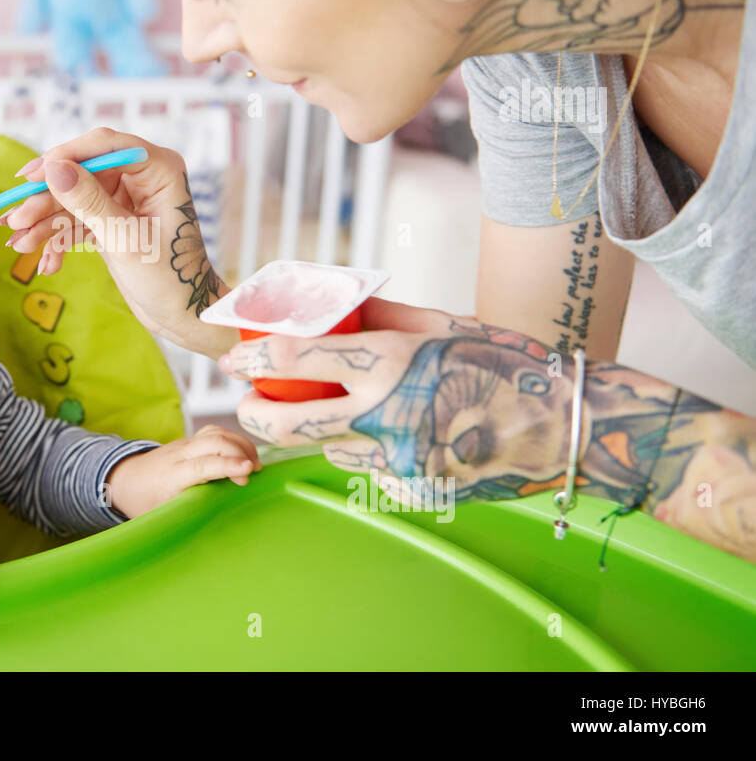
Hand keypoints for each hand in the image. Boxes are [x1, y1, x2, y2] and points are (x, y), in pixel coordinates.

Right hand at [0, 127, 237, 358]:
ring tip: (21, 246)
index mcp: (158, 169)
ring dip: (46, 222)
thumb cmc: (169, 278)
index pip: (103, 146)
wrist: (182, 315)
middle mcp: (141, 177)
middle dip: (46, 199)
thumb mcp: (125, 240)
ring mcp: (124, 198)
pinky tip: (47, 262)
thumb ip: (89, 202)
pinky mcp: (110, 219)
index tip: (30, 177)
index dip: (64, 157)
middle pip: (81, 173)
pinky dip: (60, 239)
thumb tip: (54, 169)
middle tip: (14, 221)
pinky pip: (76, 219)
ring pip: (73, 198)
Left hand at [104, 424, 262, 517]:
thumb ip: (181, 520)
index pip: (203, 465)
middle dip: (240, 451)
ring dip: (239, 443)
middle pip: (213, 441)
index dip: (227, 466)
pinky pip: (214, 432)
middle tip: (256, 471)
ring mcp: (184, 444)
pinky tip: (243, 454)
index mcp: (171, 476)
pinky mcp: (190, 440)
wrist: (124, 478)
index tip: (247, 471)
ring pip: (216, 432)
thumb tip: (205, 542)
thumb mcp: (159, 516)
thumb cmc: (143, 502)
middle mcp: (179, 455)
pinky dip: (232, 439)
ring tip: (254, 464)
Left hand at [219, 297, 578, 500]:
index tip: (232, 362)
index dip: (254, 360)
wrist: (566, 426)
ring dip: (323, 432)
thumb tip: (321, 306)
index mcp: (392, 363)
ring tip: (343, 410)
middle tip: (247, 404)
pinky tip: (395, 434)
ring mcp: (401, 462)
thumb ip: (377, 316)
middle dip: (256, 415)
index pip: (298, 357)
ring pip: (330, 449)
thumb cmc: (504, 362)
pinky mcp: (415, 491)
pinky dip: (368, 451)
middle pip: (290, 425)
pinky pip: (369, 471)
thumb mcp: (442, 323)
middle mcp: (388, 416)